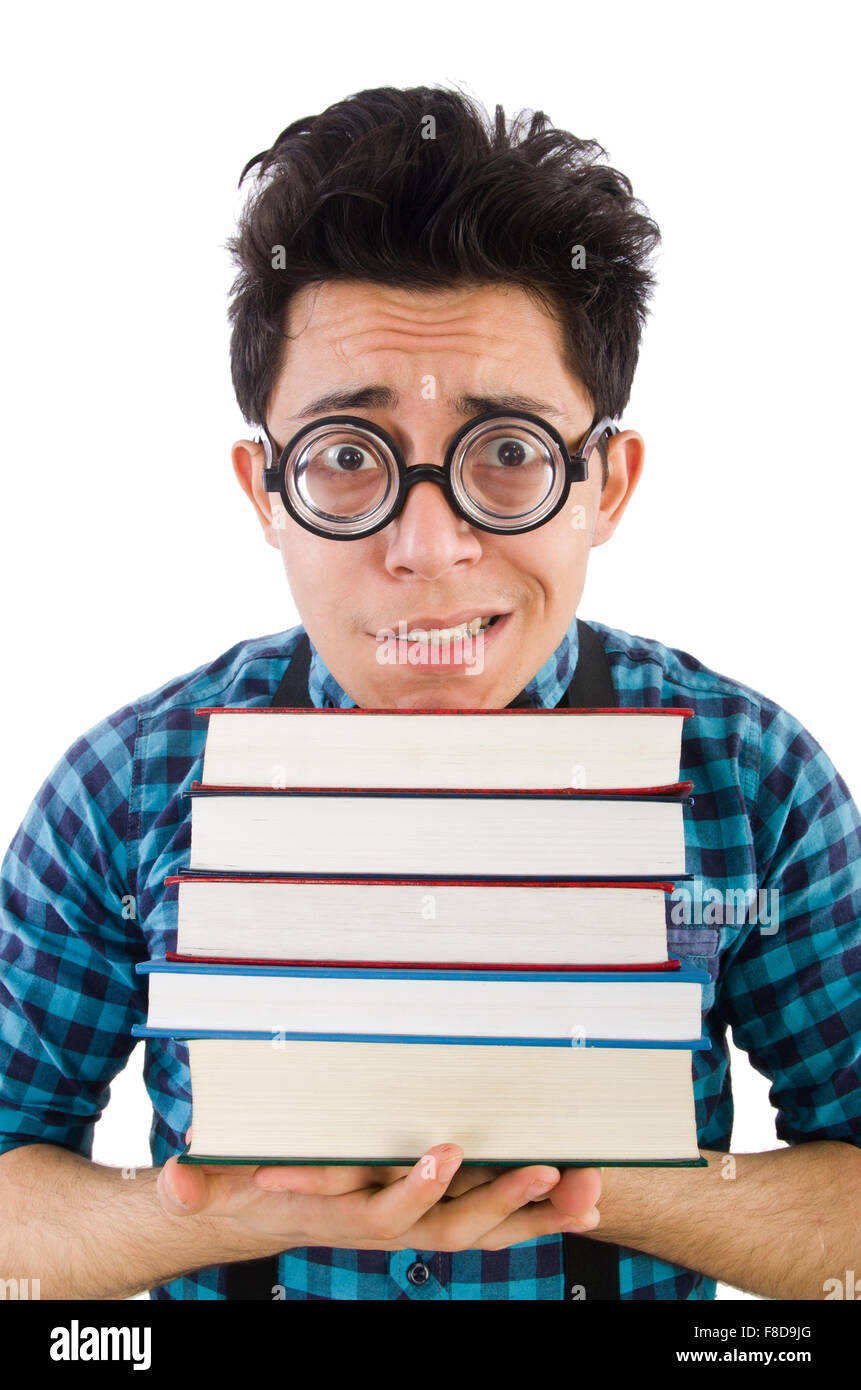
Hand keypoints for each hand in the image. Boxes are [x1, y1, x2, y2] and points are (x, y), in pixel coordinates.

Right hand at [157, 1129, 601, 1252]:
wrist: (268, 1212)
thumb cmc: (247, 1193)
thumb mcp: (215, 1187)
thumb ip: (197, 1186)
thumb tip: (173, 1180)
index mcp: (345, 1220)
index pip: (385, 1214)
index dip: (415, 1190)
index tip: (445, 1152)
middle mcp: (391, 1227)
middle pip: (454, 1227)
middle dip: (502, 1202)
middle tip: (546, 1169)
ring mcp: (420, 1220)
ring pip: (489, 1227)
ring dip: (540, 1212)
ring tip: (591, 1189)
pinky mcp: (438, 1204)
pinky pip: (497, 1217)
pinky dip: (541, 1211)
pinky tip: (586, 1198)